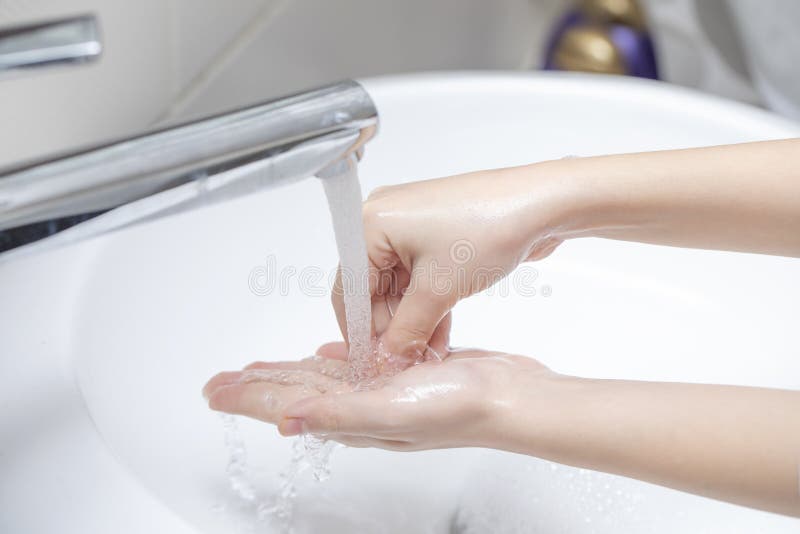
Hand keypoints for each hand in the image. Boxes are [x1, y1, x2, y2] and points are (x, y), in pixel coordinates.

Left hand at [203, 342, 553, 450]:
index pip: (286, 407)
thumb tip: (285, 421)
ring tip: (263, 369)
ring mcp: (382, 392)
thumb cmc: (457, 408)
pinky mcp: (403, 373)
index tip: (214, 392)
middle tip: (225, 380)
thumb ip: (337, 415)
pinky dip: (337, 359)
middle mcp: (361, 408)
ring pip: (322, 379)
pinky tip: (327, 354)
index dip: (248, 398)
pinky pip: (357, 366)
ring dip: (289, 372)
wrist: (508, 397)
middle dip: (259, 386)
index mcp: (351, 417)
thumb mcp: (390, 409)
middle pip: (296, 393)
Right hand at [339, 166, 572, 358]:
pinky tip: (438, 336)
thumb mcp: (439, 290)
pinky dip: (427, 305)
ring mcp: (410, 227)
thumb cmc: (486, 230)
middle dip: (391, 328)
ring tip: (427, 354)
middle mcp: (383, 221)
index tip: (372, 363)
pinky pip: (419, 277)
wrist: (540, 203)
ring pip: (398, 287)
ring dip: (412, 322)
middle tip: (405, 362)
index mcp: (370, 224)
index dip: (360, 331)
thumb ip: (406, 330)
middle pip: (372, 289)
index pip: (349, 289)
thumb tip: (388, 359)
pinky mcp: (434, 235)